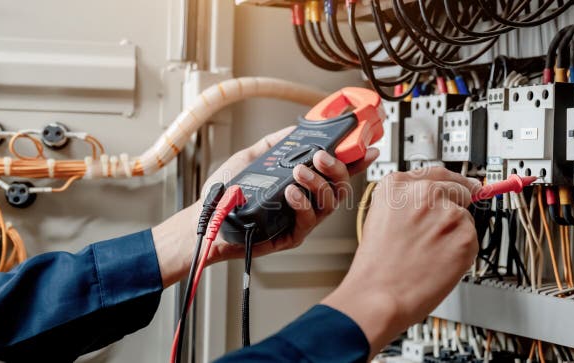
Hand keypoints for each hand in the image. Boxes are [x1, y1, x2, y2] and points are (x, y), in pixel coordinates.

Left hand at [153, 126, 378, 286]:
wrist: (205, 217)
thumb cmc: (226, 193)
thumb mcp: (252, 158)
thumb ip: (276, 143)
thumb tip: (297, 128)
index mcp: (302, 185)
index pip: (335, 171)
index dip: (354, 160)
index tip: (367, 146)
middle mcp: (306, 203)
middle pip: (339, 187)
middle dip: (337, 169)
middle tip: (322, 155)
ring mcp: (300, 221)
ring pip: (328, 204)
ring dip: (317, 183)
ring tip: (299, 171)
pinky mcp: (290, 237)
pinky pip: (307, 222)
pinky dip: (302, 204)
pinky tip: (290, 192)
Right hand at [321, 167, 480, 356]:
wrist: (379, 295)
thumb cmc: (376, 266)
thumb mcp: (381, 217)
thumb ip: (408, 201)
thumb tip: (436, 199)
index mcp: (398, 185)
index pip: (437, 172)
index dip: (453, 180)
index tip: (465, 184)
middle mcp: (425, 192)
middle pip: (458, 189)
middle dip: (456, 207)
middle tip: (443, 231)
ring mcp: (447, 213)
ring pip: (465, 217)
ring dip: (455, 233)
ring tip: (430, 254)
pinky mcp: (465, 236)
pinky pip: (472, 239)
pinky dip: (461, 252)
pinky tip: (439, 262)